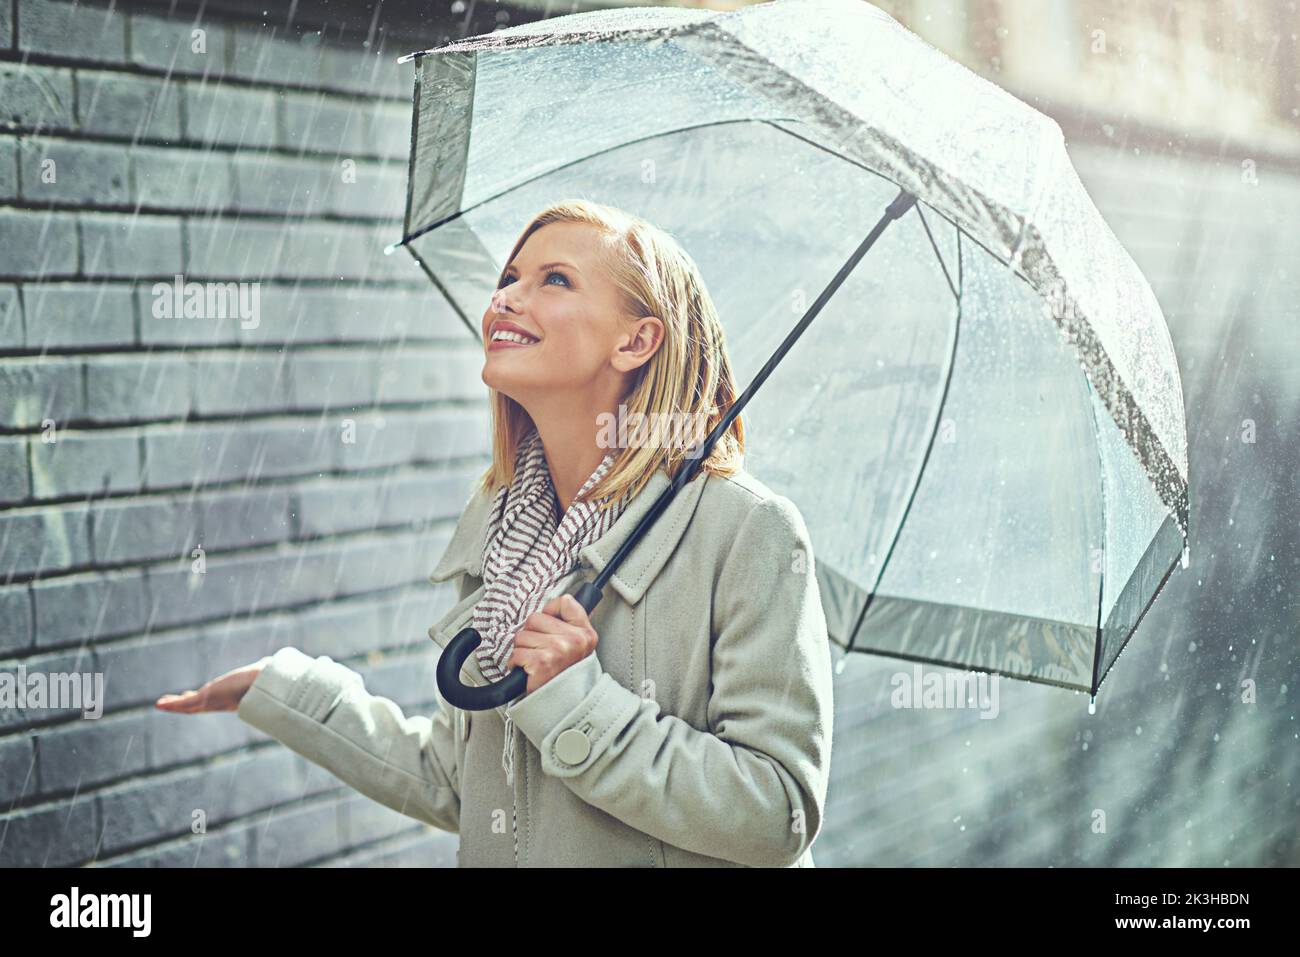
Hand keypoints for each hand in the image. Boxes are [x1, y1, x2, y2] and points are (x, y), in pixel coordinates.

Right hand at [154, 657, 271, 712]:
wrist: (265, 684)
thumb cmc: (267, 678)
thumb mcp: (261, 671)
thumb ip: (263, 668)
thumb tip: (268, 663)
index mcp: (231, 697)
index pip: (212, 699)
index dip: (201, 699)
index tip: (192, 696)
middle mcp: (220, 702)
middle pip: (198, 706)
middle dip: (185, 704)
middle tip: (173, 702)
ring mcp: (211, 703)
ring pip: (188, 707)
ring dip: (174, 705)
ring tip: (161, 704)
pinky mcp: (204, 700)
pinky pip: (183, 705)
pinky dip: (170, 705)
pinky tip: (159, 704)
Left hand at [507, 594, 598, 695]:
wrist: (564, 706)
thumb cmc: (566, 676)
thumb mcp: (579, 646)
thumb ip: (571, 622)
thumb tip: (559, 602)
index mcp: (585, 633)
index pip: (564, 602)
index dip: (550, 612)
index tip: (549, 626)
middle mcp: (574, 640)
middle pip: (535, 618)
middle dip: (531, 635)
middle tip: (541, 651)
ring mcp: (558, 650)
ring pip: (522, 636)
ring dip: (522, 650)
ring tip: (535, 662)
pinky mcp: (541, 662)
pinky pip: (516, 653)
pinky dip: (516, 663)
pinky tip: (528, 671)